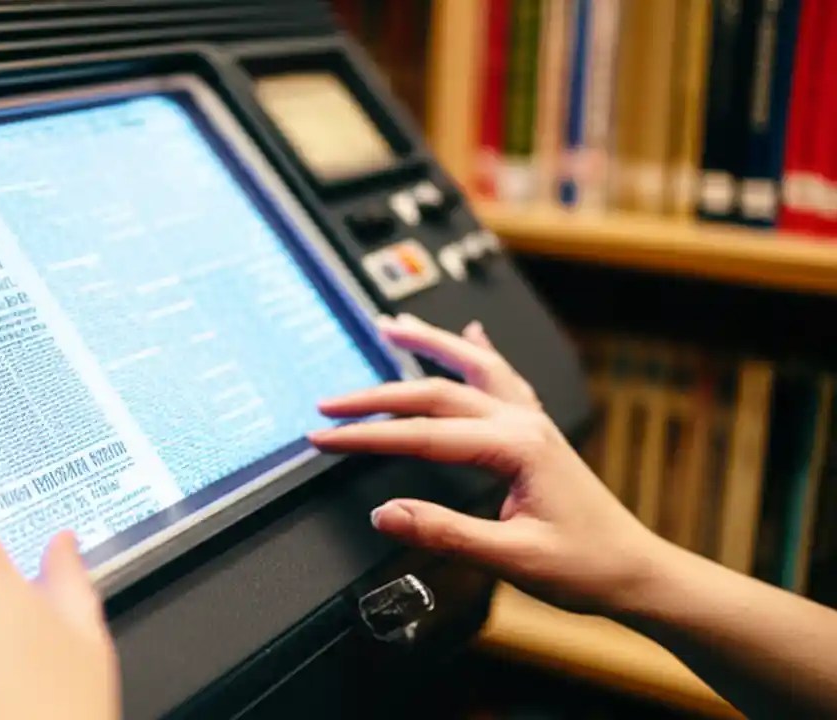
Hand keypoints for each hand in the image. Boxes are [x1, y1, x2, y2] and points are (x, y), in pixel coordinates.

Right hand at [309, 315, 664, 615]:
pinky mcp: (536, 432)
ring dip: (429, 343)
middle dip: (376, 395)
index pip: (423, 435)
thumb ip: (444, 531)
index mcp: (515, 446)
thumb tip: (385, 513)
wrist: (637, 572)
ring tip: (392, 325)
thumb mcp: (510, 559)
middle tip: (330, 401)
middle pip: (435, 393)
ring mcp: (532, 422)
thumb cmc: (586, 565)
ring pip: (471, 367)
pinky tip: (472, 332)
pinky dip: (479, 352)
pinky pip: (502, 377)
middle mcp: (523, 423)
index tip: (326, 437)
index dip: (367, 437)